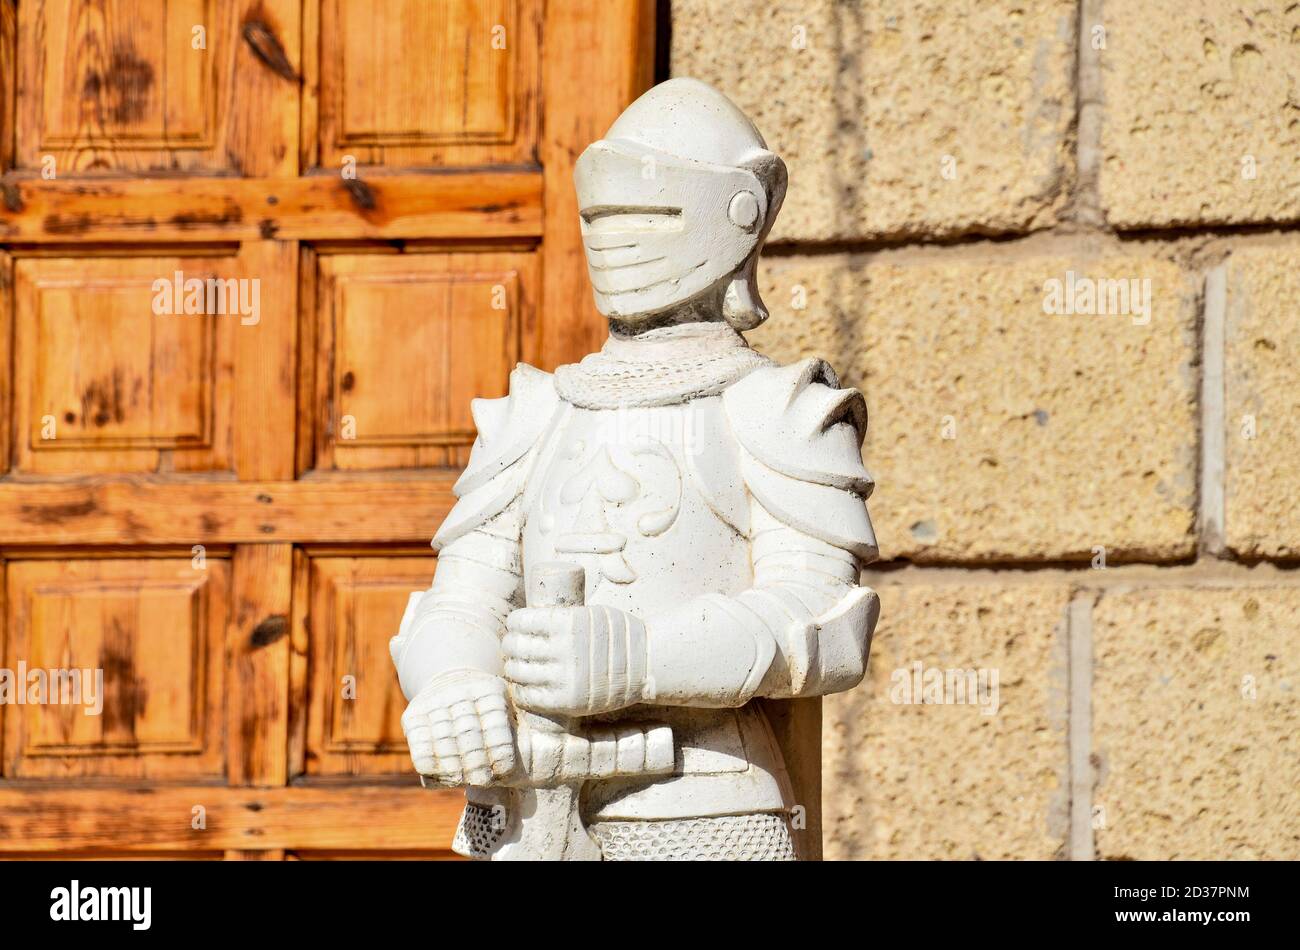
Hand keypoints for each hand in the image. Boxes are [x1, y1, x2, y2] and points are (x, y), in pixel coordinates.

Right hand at [400, 670, 516, 786]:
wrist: (448, 680)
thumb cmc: (488, 704)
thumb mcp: (507, 702)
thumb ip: (522, 723)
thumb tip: (564, 747)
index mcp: (488, 689)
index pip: (495, 723)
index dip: (500, 750)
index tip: (505, 770)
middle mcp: (459, 692)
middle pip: (469, 735)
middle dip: (478, 763)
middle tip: (485, 780)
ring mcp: (433, 704)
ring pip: (444, 743)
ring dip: (456, 768)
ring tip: (466, 781)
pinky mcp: (412, 717)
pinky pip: (420, 748)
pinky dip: (433, 767)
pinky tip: (445, 777)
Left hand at [503, 605, 649, 715]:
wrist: (647, 665)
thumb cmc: (618, 636)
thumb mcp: (593, 614)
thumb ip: (567, 616)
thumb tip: (536, 618)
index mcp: (568, 622)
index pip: (521, 621)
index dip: (513, 623)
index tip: (515, 626)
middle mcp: (564, 650)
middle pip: (516, 647)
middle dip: (509, 645)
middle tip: (512, 646)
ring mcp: (565, 678)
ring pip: (519, 673)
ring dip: (512, 669)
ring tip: (515, 666)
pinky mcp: (568, 702)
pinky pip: (531, 698)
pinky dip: (521, 692)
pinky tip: (521, 687)